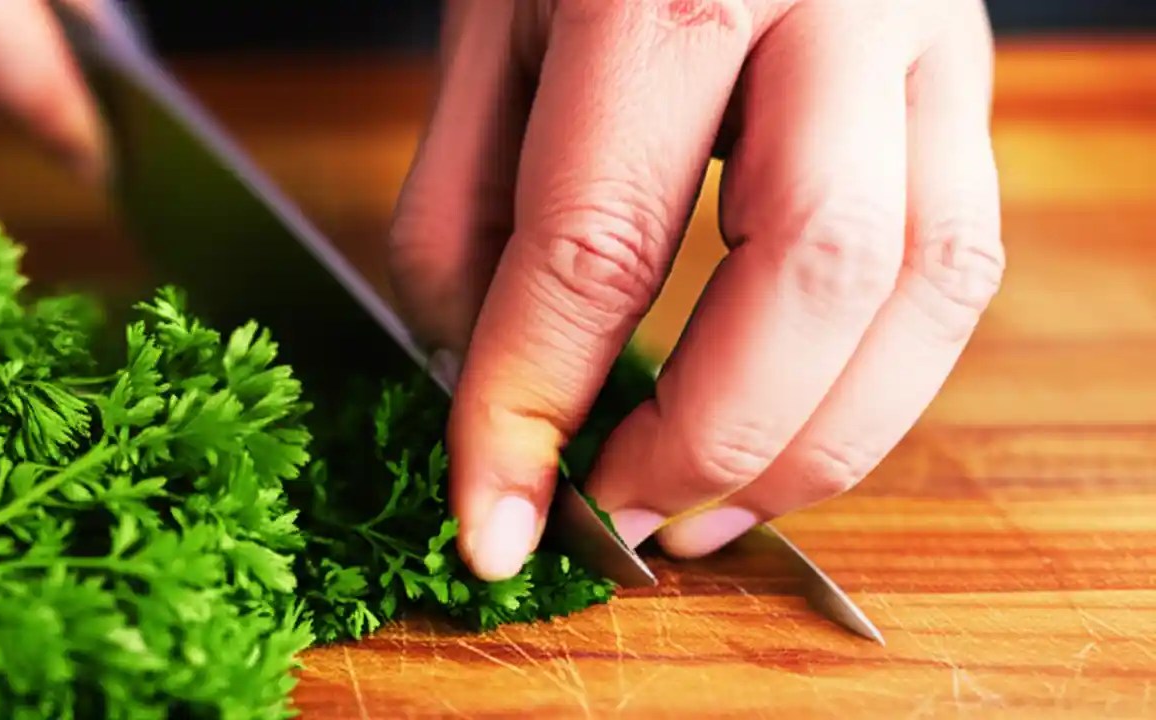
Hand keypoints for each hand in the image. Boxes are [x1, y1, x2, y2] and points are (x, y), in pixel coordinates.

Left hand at [389, 0, 1003, 579]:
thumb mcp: (490, 24)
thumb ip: (466, 206)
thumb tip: (486, 382)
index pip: (595, 243)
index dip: (532, 411)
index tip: (490, 525)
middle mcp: (828, 2)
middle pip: (808, 274)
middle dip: (709, 440)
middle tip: (623, 521)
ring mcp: (927, 37)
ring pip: (926, 288)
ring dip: (818, 443)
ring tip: (709, 513)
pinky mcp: (967, 78)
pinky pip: (957, 261)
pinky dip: (875, 381)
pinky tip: (789, 427)